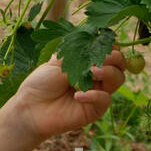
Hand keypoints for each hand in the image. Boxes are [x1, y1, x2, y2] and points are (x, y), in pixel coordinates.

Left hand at [8, 48, 126, 141]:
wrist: (31, 108)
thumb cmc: (41, 83)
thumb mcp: (57, 61)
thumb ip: (77, 52)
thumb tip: (94, 41)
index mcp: (88, 62)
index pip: (109, 51)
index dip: (109, 45)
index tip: (101, 42)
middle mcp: (96, 76)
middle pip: (120, 64)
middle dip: (114, 58)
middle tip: (102, 57)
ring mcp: (97, 92)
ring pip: (118, 79)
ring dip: (108, 72)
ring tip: (92, 72)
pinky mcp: (95, 110)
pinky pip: (105, 100)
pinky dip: (94, 95)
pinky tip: (77, 95)